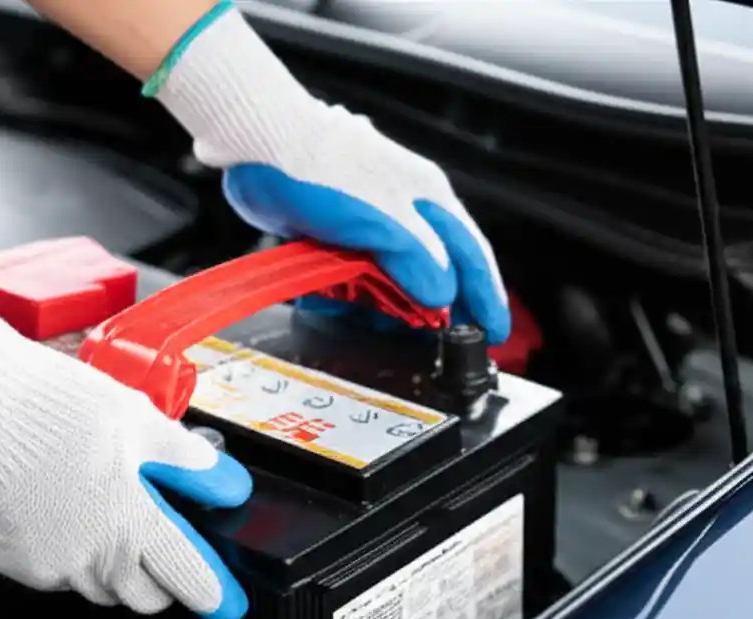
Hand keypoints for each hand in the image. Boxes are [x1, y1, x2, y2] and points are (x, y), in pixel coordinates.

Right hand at [0, 257, 252, 618]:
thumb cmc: (55, 405)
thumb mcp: (141, 420)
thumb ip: (189, 464)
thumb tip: (228, 487)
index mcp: (131, 525)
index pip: (187, 579)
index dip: (213, 593)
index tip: (224, 601)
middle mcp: (89, 557)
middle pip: (140, 596)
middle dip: (157, 578)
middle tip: (155, 541)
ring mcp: (45, 565)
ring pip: (93, 585)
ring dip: (106, 561)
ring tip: (94, 502)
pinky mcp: (7, 561)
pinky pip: (47, 570)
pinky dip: (57, 548)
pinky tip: (51, 503)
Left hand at [149, 2, 509, 342]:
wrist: (259, 142)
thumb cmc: (320, 165)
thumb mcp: (382, 222)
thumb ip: (416, 261)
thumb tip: (442, 297)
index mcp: (427, 199)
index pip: (470, 256)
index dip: (486, 297)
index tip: (493, 334)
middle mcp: (403, 207)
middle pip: (433, 270)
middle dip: (432, 309)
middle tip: (432, 343)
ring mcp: (368, 218)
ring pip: (390, 276)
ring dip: (383, 305)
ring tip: (377, 329)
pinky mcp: (333, 228)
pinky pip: (350, 273)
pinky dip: (346, 294)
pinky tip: (335, 305)